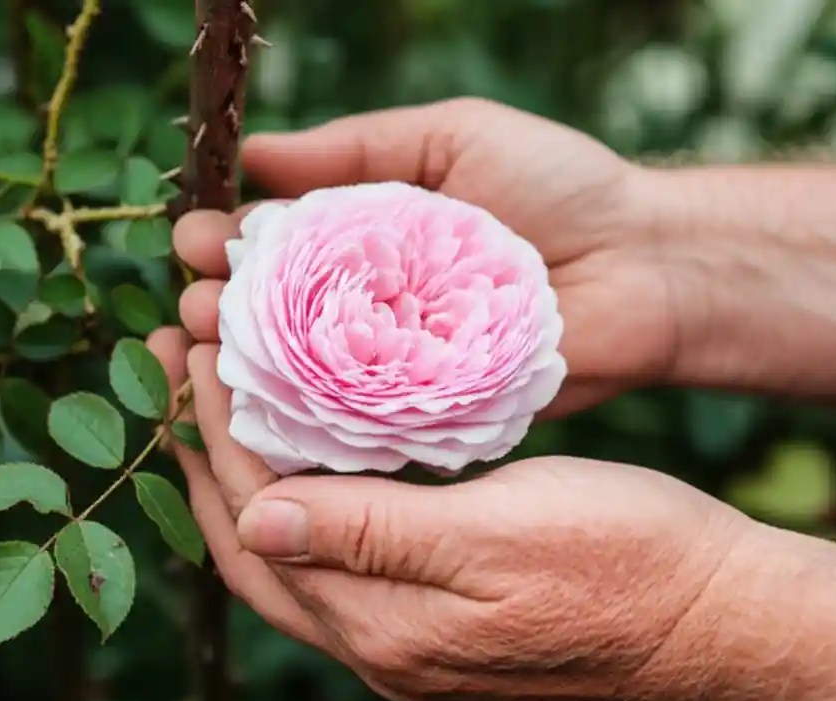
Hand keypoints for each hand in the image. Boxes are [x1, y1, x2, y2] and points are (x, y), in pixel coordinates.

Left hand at [147, 327, 750, 700]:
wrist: (714, 620)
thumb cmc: (627, 563)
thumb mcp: (501, 536)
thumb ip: (374, 535)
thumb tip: (257, 518)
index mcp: (385, 624)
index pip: (261, 519)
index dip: (220, 434)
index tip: (197, 354)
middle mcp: (380, 643)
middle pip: (254, 545)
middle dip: (208, 455)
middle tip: (181, 365)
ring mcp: (408, 638)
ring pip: (290, 553)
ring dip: (249, 475)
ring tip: (225, 397)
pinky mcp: (438, 622)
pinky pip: (336, 559)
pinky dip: (304, 498)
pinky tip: (308, 451)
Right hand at [175, 97, 678, 416]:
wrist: (646, 265)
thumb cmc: (558, 188)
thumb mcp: (453, 138)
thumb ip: (356, 146)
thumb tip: (253, 152)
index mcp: (364, 238)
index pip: (273, 245)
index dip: (227, 243)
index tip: (193, 240)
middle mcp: (366, 306)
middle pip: (269, 316)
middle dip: (218, 311)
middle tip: (190, 308)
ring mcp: (389, 368)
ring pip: (297, 377)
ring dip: (243, 373)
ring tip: (203, 358)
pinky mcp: (421, 420)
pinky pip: (351, 427)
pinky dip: (301, 427)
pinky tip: (258, 421)